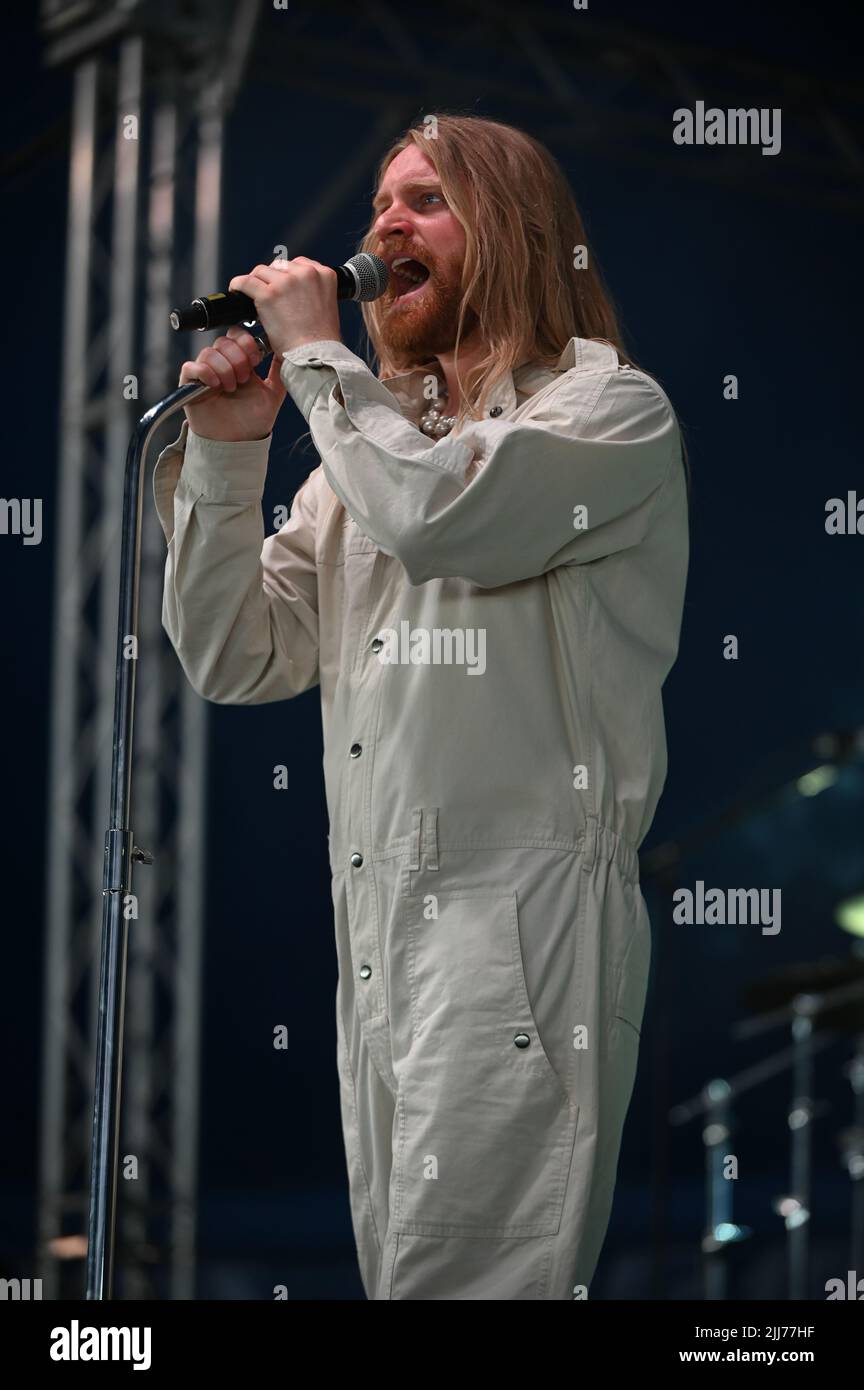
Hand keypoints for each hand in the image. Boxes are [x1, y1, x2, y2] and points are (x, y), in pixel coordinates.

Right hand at [179, 327, 287, 440]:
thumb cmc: (253, 421)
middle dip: (238, 358)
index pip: (237, 335)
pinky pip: (191, 367)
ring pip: (209, 353)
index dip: (246, 343)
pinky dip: (205, 373)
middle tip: (244, 378)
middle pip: (223, 341)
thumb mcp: (273, 394)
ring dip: (224, 369)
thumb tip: (289, 350)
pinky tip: (215, 386)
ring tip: (231, 388)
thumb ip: (279, 372)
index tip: (256, 359)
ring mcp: (205, 373)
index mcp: (239, 362)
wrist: (238, 442)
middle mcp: (221, 364)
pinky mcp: (189, 384)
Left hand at [227, 256, 341, 358]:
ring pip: (261, 272)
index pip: (298, 263)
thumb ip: (311, 292)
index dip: (286, 275)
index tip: (280, 286)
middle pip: (279, 266)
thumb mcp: (325, 307)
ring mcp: (286, 283)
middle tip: (268, 297)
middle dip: (271, 280)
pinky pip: (246, 281)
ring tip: (254, 298)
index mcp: (324, 275)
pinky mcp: (269, 294)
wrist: (315, 355)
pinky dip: (238, 285)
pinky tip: (237, 291)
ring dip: (257, 284)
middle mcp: (306, 274)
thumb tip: (290, 291)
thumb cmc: (320, 340)